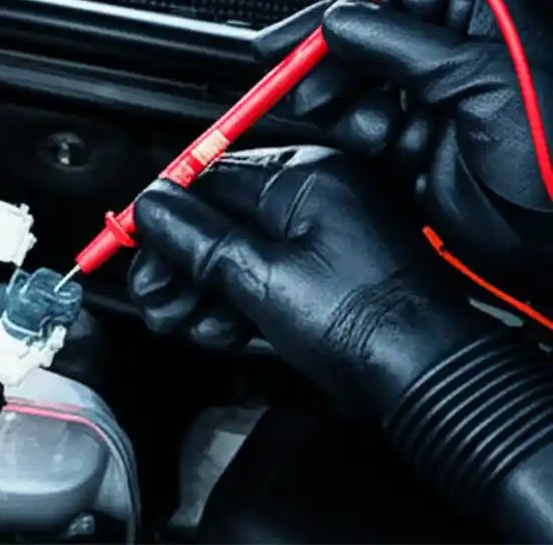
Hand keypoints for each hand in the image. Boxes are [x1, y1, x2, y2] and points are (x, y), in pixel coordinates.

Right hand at [127, 146, 495, 416]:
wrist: (426, 383)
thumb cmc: (365, 324)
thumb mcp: (259, 276)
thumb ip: (197, 238)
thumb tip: (151, 206)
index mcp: (307, 176)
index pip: (210, 180)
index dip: (165, 219)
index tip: (134, 246)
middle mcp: (316, 198)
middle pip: (219, 221)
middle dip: (178, 266)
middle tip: (153, 299)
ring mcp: (322, 239)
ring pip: (236, 256)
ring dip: (199, 293)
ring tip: (180, 323)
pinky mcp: (324, 278)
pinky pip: (262, 279)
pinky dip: (233, 306)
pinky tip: (216, 332)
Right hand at [254, 0, 552, 298]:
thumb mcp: (483, 81)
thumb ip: (403, 45)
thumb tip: (340, 20)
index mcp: (482, 21)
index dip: (335, 15)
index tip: (289, 41)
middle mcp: (455, 58)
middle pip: (364, 45)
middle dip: (328, 69)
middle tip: (296, 89)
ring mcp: (435, 106)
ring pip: (358, 92)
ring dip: (347, 110)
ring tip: (367, 131)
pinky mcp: (418, 153)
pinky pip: (365, 136)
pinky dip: (359, 143)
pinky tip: (375, 150)